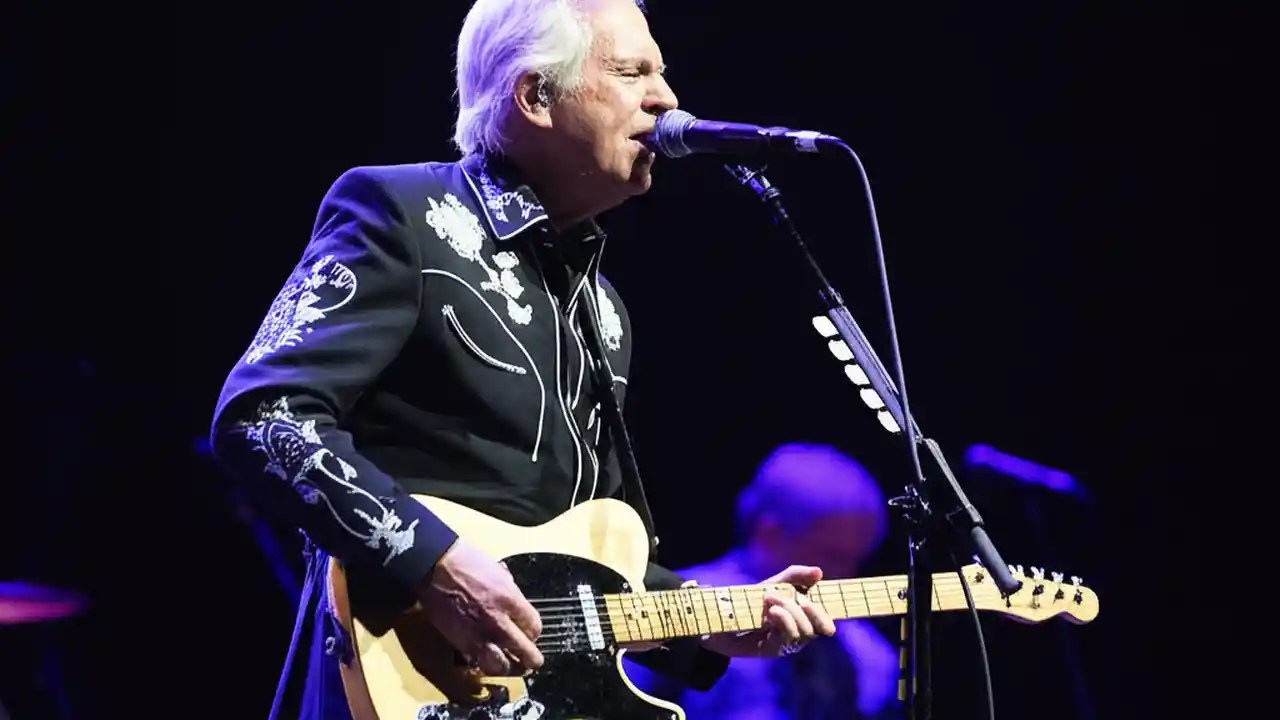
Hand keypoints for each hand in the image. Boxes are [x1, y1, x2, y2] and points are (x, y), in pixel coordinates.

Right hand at [416, 538, 543, 675]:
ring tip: (512, 667)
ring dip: (510, 668)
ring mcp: (480, 636)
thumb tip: (516, 604)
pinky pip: (479, 663)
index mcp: (512, 600)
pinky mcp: (461, 644)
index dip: (533, 632)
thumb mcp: (499, 572)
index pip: (535, 627)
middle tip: (532, 660)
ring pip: (504, 667)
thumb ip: (511, 592)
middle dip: (531, 658)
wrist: (435, 567)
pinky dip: (485, 665)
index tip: (530, 632)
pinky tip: (488, 661)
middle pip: (526, 653)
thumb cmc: (467, 562)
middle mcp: (500, 622)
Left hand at [699, 565, 835, 657]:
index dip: (825, 617)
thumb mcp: (774, 583)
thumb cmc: (752, 600)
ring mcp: (785, 643)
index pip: (825, 626)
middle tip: (790, 596)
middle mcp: (797, 635)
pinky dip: (783, 621)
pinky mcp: (771, 649)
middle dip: (806, 610)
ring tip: (770, 598)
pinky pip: (786, 639)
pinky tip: (771, 611)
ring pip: (803, 633)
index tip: (812, 601)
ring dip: (790, 612)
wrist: (722, 614)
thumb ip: (796, 577)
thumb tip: (819, 572)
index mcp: (802, 620)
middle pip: (816, 629)